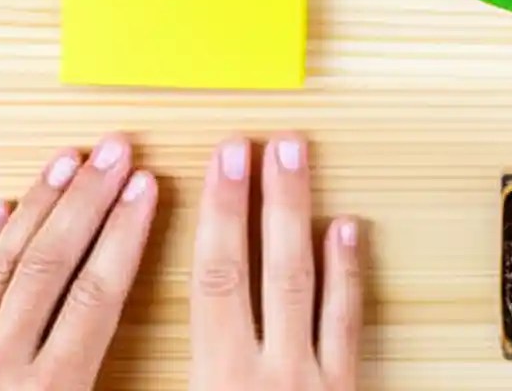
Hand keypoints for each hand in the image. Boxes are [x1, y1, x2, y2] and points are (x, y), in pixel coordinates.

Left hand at [0, 137, 157, 390]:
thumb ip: (102, 386)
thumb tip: (169, 383)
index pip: (97, 295)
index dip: (125, 234)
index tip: (144, 191)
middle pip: (51, 264)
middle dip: (88, 200)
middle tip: (114, 153)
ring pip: (0, 266)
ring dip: (39, 207)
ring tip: (67, 163)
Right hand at [190, 135, 363, 390]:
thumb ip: (180, 372)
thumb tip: (162, 331)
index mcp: (221, 380)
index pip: (216, 278)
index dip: (221, 213)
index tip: (225, 163)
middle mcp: (273, 372)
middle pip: (270, 266)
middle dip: (269, 199)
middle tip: (273, 144)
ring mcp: (317, 378)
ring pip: (309, 283)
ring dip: (305, 217)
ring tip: (302, 164)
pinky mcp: (349, 388)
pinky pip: (347, 323)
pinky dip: (347, 273)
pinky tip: (346, 231)